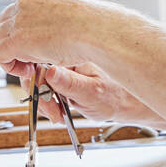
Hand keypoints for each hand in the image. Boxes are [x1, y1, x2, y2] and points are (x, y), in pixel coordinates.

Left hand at [0, 0, 115, 79]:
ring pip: (0, 37)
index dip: (23, 30)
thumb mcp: (77, 13)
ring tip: (31, 66)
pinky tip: (27, 71)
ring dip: (12, 54)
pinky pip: (0, 54)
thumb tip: (66, 26)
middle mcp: (27, 1)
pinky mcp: (16, 39)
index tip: (38, 45)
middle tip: (31, 58)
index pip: (21, 9)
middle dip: (13, 41)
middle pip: (5, 22)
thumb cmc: (96, 24)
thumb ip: (63, 17)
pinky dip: (9, 65)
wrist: (98, 30)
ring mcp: (20, 20)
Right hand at [34, 62, 165, 129]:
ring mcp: (66, 65)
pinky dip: (50, 100)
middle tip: (53, 112)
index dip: (35, 82)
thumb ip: (70, 84)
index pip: (39, 61)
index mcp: (73, 53)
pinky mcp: (66, 74)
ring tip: (58, 113)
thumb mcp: (93, 93)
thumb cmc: (118, 97)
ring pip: (41, 79)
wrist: (130, 103)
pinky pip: (48, 85)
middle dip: (40, 95)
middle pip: (36, 69)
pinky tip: (60, 109)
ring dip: (45, 100)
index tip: (40, 99)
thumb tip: (50, 72)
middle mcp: (68, 55)